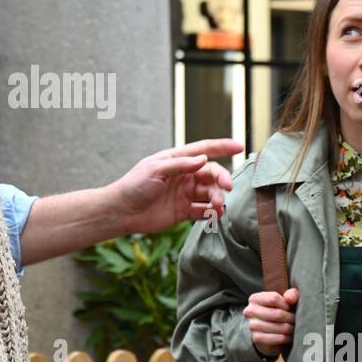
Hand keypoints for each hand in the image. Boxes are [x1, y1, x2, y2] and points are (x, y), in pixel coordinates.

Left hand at [107, 138, 243, 235]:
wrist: (122, 212)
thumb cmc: (134, 185)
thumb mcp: (156, 169)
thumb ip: (180, 164)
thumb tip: (204, 159)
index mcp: (177, 160)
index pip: (204, 150)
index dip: (222, 147)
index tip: (240, 147)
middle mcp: (184, 176)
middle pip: (211, 173)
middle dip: (222, 178)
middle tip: (228, 187)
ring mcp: (185, 194)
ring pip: (210, 193)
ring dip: (217, 197)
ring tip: (217, 205)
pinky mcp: (183, 211)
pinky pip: (203, 211)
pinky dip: (212, 213)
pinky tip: (216, 214)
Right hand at [243, 287, 299, 354]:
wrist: (267, 331)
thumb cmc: (279, 311)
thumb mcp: (285, 300)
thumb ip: (291, 295)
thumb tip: (290, 299)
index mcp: (255, 299)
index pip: (274, 299)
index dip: (286, 304)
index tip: (290, 308)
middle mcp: (250, 311)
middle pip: (278, 314)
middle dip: (291, 318)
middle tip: (297, 320)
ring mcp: (252, 325)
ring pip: (278, 327)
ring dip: (290, 329)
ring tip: (294, 328)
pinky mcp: (256, 338)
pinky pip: (276, 338)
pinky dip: (285, 338)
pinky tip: (289, 337)